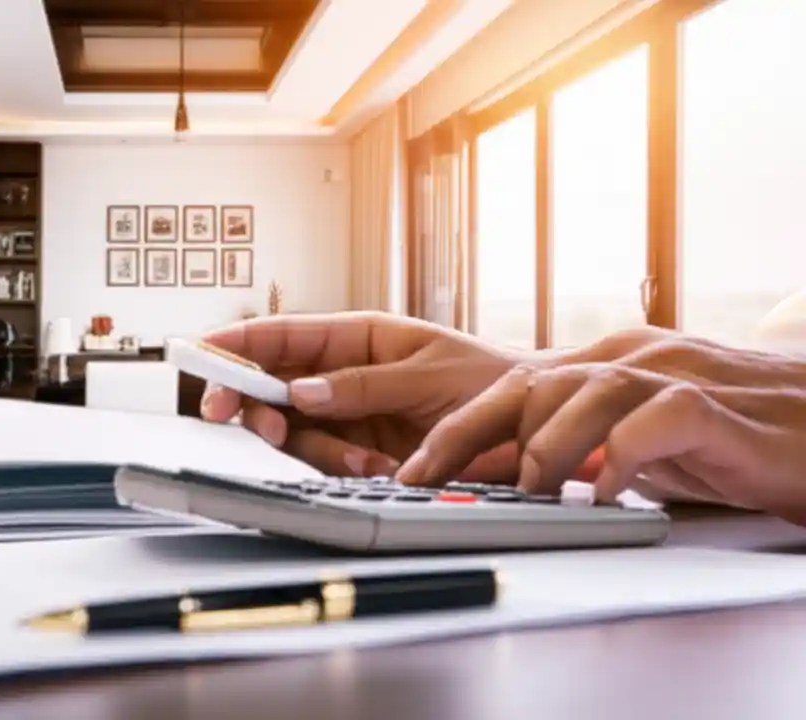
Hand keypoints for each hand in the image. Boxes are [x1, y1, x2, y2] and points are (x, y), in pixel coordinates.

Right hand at [199, 312, 530, 478]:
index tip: (200, 348)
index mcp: (360, 337)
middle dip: (251, 400)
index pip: (285, 335)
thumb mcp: (431, 375)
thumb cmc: (496, 384)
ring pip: (293, 431)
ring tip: (363, 459)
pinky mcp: (359, 456)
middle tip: (235, 414)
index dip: (238, 341)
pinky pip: (325, 464)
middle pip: (271, 385)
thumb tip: (303, 390)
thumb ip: (364, 384)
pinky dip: (342, 470)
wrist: (537, 431)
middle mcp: (345, 376)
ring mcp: (349, 418)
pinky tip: (377, 468)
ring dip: (314, 447)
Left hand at [397, 361, 805, 523]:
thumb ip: (575, 446)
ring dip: (545, 448)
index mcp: (604, 362)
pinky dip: (625, 452)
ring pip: (587, 394)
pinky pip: (660, 420)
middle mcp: (630, 358)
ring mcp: (676, 375)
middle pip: (530, 384)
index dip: (455, 430)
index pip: (510, 388)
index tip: (409, 475)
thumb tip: (500, 477)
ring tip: (522, 492)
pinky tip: (607, 488)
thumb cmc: (727, 438)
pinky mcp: (720, 409)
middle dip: (468, 434)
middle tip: (427, 484)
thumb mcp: (634, 438)